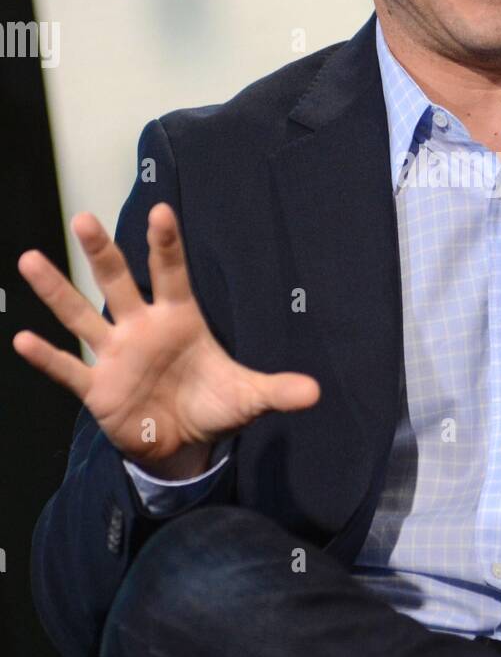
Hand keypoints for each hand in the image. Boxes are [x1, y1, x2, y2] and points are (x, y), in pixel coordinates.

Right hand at [13, 202, 319, 474]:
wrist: (183, 444)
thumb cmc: (212, 406)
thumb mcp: (247, 398)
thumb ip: (276, 390)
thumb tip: (315, 393)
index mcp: (180, 319)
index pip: (172, 274)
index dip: (167, 245)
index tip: (162, 211)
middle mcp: (142, 328)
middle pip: (119, 282)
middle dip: (103, 252)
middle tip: (84, 217)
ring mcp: (116, 355)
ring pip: (82, 315)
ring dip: (57, 290)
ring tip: (30, 258)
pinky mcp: (97, 387)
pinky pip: (69, 368)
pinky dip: (48, 356)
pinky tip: (22, 339)